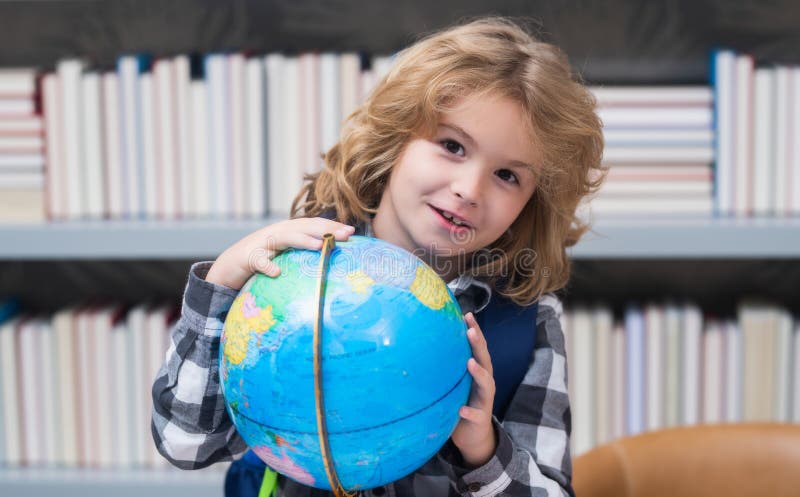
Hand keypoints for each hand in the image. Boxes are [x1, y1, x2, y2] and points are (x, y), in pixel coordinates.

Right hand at [205, 217, 355, 289]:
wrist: (228, 268)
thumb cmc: (263, 264)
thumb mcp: (286, 257)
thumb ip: (304, 256)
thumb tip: (332, 262)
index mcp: (289, 232)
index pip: (314, 225)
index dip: (332, 226)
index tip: (352, 232)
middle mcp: (277, 233)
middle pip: (303, 227)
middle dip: (325, 229)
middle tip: (345, 235)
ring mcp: (261, 243)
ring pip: (283, 238)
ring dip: (301, 240)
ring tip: (318, 245)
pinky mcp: (247, 257)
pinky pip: (258, 261)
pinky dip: (267, 265)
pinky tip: (276, 273)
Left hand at [450, 312, 496, 467]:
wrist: (473, 435)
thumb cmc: (461, 402)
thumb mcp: (455, 383)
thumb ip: (448, 367)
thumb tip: (425, 344)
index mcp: (478, 371)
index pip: (478, 347)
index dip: (474, 331)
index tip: (467, 314)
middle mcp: (484, 382)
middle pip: (484, 359)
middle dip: (478, 344)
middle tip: (471, 330)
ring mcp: (484, 400)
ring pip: (486, 384)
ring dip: (479, 373)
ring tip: (470, 363)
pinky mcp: (480, 418)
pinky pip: (475, 414)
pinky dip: (469, 411)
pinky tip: (461, 409)